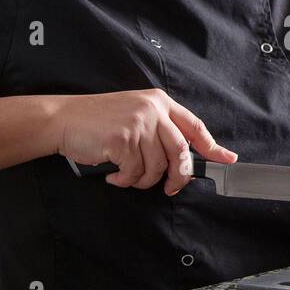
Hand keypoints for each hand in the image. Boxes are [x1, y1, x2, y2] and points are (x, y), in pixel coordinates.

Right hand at [54, 88, 236, 194]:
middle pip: (180, 153)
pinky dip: (124, 181)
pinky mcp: (123, 140)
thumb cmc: (97, 121)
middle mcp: (152, 110)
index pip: (194, 126)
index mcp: (159, 101)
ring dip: (142, 180)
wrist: (62, 119)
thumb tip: (183, 156)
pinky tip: (113, 174)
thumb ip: (159, 129)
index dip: (212, 146)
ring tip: (126, 175)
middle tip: (170, 188)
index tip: (227, 159)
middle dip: (178, 177)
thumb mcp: (134, 114)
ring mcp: (138, 124)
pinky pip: (135, 173)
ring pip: (157, 167)